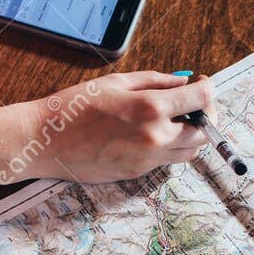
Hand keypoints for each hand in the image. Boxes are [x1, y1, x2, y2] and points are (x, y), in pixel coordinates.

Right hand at [31, 72, 214, 182]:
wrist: (46, 142)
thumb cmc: (75, 107)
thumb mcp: (116, 82)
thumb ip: (155, 81)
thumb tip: (182, 82)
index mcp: (150, 108)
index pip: (201, 99)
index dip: (207, 87)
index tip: (201, 82)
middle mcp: (155, 137)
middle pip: (205, 131)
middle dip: (207, 114)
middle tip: (195, 103)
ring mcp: (148, 159)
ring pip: (191, 151)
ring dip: (192, 134)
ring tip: (176, 119)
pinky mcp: (138, 173)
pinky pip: (167, 160)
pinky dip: (171, 146)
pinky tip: (153, 133)